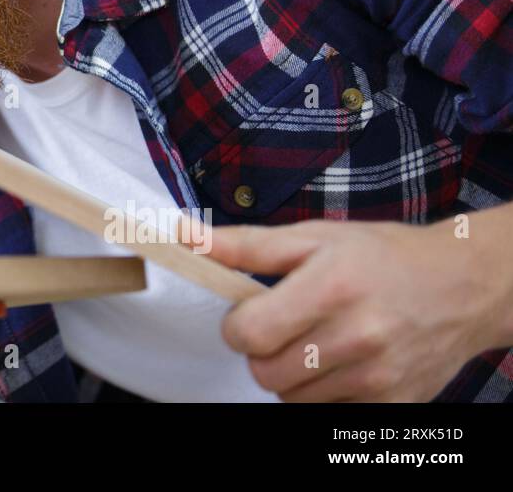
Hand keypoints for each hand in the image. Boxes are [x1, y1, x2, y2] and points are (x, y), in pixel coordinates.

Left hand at [189, 217, 511, 400]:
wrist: (461, 285)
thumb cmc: (381, 256)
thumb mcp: (314, 236)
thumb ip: (246, 245)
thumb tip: (186, 238)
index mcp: (331, 288)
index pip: (249, 335)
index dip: (237, 326)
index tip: (251, 313)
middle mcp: (357, 336)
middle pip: (266, 373)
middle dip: (262, 350)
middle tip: (286, 326)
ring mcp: (378, 375)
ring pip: (292, 397)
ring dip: (292, 373)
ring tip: (316, 340)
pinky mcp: (393, 403)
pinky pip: (327, 411)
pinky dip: (323, 392)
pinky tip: (341, 362)